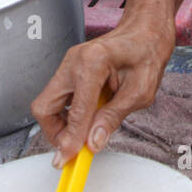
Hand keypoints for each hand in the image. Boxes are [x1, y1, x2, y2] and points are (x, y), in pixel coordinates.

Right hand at [30, 16, 175, 165]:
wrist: (144, 32)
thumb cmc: (146, 54)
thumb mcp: (140, 92)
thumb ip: (113, 117)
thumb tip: (93, 142)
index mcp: (93, 63)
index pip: (74, 111)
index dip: (71, 139)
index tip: (68, 159)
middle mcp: (73, 62)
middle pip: (45, 106)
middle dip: (56, 132)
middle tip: (74, 147)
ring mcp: (68, 65)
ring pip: (48, 104)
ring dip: (62, 124)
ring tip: (87, 131)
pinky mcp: (68, 70)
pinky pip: (58, 98)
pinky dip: (68, 114)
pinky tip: (88, 117)